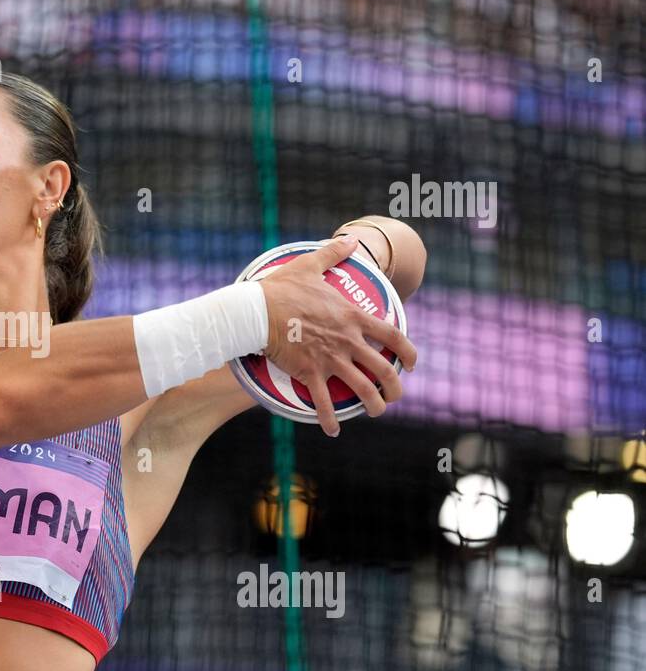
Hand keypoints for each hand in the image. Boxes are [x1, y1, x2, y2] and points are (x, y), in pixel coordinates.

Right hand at [258, 237, 418, 436]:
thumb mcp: (310, 265)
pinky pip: (324, 402)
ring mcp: (331, 359)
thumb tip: (351, 239)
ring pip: (363, 389)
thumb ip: (334, 253)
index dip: (408, 353)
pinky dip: (330, 420)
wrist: (258, 310)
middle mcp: (348, 341)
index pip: (392, 337)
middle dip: (395, 386)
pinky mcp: (310, 373)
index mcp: (352, 318)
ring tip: (376, 412)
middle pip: (384, 370)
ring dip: (374, 405)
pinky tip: (334, 431)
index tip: (411, 364)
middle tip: (394, 395)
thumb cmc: (282, 288)